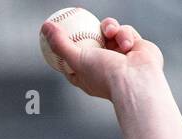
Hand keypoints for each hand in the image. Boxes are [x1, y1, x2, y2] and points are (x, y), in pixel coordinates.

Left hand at [41, 17, 163, 99]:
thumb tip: (45, 27)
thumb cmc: (105, 75)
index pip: (71, 58)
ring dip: (110, 28)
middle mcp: (103, 66)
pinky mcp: (135, 47)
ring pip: (109, 31)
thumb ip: (60, 43)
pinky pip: (125, 31)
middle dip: (88, 29)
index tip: (59, 31)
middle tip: (81, 16)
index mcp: (86, 74)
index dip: (65, 45)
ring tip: (111, 32)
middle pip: (91, 40)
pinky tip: (128, 45)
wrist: (137, 79)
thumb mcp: (76, 58)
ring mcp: (119, 56)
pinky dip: (125, 35)